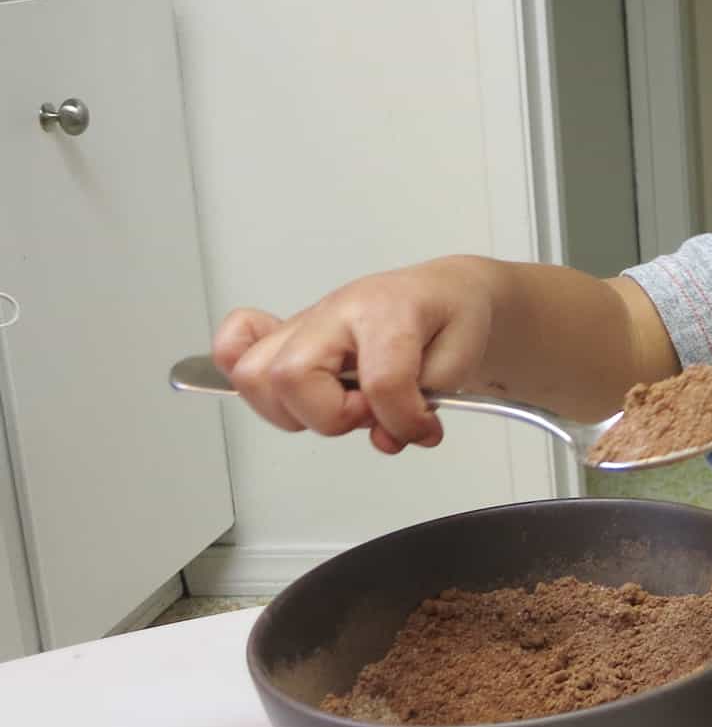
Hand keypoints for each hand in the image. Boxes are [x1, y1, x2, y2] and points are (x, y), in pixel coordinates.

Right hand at [210, 257, 495, 454]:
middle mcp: (336, 312)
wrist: (445, 291)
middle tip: (370, 414)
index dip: (402, 419)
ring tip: (337, 406)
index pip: (380, 380)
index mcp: (388, 310)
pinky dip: (239, 374)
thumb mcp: (464, 358)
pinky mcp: (287, 336)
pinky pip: (234, 347)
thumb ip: (427, 402)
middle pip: (292, 376)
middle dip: (333, 417)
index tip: (422, 428)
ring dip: (294, 412)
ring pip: (255, 374)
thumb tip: (385, 435)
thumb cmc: (451, 317)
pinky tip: (283, 390)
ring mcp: (306, 322)